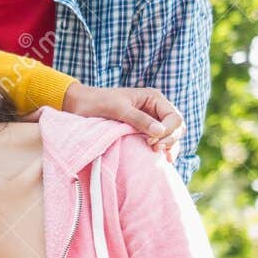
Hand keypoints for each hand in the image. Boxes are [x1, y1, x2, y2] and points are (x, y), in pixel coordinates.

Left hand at [62, 83, 182, 161]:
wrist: (80, 105)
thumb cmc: (98, 102)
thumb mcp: (118, 109)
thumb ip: (139, 119)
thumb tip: (160, 132)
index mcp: (154, 98)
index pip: (175, 118)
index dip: (168, 131)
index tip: (151, 142)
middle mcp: (156, 109)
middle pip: (176, 128)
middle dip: (170, 140)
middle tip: (154, 150)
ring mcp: (151, 121)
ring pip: (171, 136)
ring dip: (169, 147)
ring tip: (160, 157)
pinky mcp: (143, 132)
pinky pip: (159, 141)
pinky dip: (162, 149)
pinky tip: (161, 159)